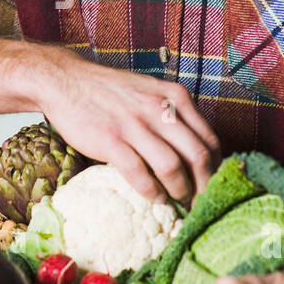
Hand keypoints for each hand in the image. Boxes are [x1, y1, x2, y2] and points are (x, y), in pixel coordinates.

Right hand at [38, 52, 220, 205]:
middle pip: (198, 156)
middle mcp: (160, 109)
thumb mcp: (151, 91)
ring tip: (179, 202)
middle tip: (201, 202)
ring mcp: (135, 124)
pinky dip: (152, 192)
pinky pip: (140, 174)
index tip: (211, 184)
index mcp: (175, 96)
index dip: (215, 168)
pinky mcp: (111, 140)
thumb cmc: (111, 91)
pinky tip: (156, 198)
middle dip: (204, 186)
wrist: (67, 81)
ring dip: (181, 191)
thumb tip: (195, 151)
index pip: (210, 139)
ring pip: (173, 167)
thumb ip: (173, 114)